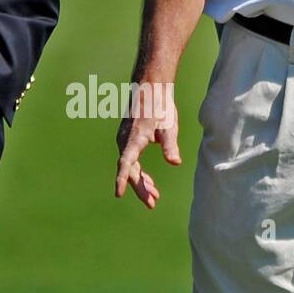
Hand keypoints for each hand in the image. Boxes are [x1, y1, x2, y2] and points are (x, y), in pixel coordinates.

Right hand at [114, 81, 180, 208]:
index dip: (121, 180)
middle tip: (152, 203)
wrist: (150, 89)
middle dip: (140, 188)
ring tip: (154, 196)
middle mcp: (125, 142)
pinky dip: (138, 172)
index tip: (118, 194)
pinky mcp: (128, 139)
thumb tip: (175, 162)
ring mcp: (124, 141)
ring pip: (130, 166)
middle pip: (129, 170)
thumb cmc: (160, 107)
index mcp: (134, 140)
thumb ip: (170, 146)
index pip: (125, 164)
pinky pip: (130, 160)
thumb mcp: (168, 128)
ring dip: (141, 181)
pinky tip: (148, 180)